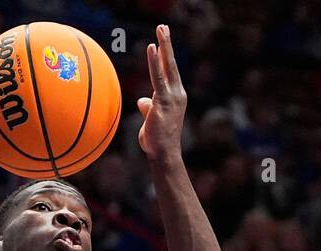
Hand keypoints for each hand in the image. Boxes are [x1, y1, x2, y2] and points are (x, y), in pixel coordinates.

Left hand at [137, 24, 186, 162]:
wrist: (163, 154)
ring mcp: (172, 97)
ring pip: (168, 66)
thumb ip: (148, 107)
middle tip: (163, 26)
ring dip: (164, 46)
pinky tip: (152, 48)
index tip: (162, 40)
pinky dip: (155, 61)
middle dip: (167, 43)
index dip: (166, 55)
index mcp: (175, 96)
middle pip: (172, 63)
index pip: (170, 71)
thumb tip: (143, 100)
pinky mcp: (163, 101)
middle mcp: (177, 93)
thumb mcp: (151, 119)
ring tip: (161, 29)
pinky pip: (158, 77)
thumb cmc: (157, 140)